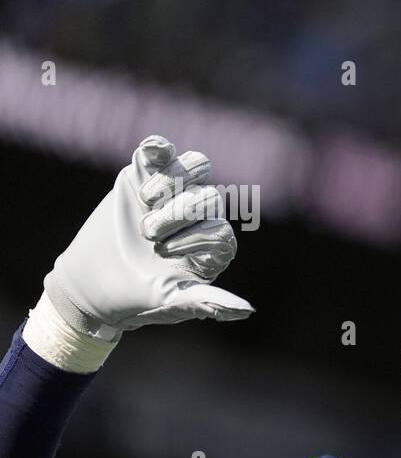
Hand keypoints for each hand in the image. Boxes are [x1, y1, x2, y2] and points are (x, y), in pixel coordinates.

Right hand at [43, 135, 252, 341]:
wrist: (95, 279)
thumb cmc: (140, 295)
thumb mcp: (171, 301)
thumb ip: (208, 301)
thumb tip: (248, 310)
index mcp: (215, 243)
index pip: (221, 228)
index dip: (193, 237)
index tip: (164, 252)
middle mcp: (202, 214)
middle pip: (208, 197)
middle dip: (177, 214)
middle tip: (148, 234)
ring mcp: (175, 191)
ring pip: (194, 167)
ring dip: (171, 181)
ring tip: (147, 200)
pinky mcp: (147, 174)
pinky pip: (160, 150)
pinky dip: (157, 147)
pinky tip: (150, 153)